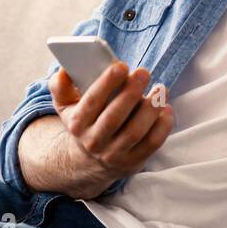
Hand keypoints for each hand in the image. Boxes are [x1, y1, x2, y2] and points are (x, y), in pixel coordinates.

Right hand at [47, 61, 173, 194]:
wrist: (90, 160)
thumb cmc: (85, 122)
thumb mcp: (66, 106)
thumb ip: (60, 86)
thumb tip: (64, 71)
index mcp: (78, 124)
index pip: (91, 102)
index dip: (106, 83)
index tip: (121, 66)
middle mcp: (94, 141)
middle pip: (114, 117)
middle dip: (130, 93)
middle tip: (143, 73)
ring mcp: (115, 154)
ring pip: (135, 132)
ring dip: (151, 109)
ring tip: (160, 89)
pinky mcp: (133, 161)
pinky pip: (151, 144)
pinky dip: (162, 126)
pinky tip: (166, 109)